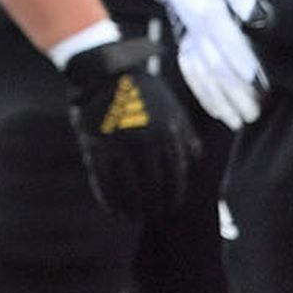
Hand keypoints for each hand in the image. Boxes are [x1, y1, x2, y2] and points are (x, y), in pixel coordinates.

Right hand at [62, 34, 200, 217]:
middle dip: (155, 204)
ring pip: (129, 187)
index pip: (176, 174)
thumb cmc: (141, 91)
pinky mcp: (96, 147)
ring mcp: (120, 145)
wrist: (104, 73)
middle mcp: (146, 141)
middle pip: (154, 184)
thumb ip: (184, 133)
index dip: (174, 195)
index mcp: (167, 132)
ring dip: (133, 207)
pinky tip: (113, 212)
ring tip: (133, 218)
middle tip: (152, 216)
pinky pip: (103, 182)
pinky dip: (109, 200)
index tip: (171, 207)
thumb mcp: (171, 107)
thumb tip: (195, 157)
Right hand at [133, 0, 266, 128]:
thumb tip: (255, 16)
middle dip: (234, 92)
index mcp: (204, 9)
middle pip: (215, 65)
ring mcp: (188, 39)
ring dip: (220, 100)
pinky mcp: (185, 45)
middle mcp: (194, 29)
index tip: (255, 79)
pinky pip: (191, 74)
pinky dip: (203, 94)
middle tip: (252, 113)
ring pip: (203, 75)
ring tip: (237, 120)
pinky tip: (216, 109)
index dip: (240, 59)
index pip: (225, 39)